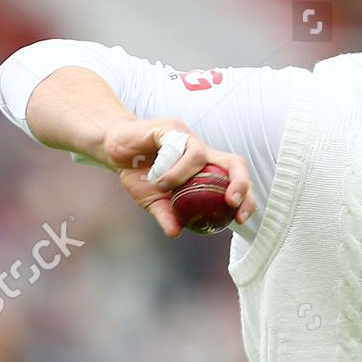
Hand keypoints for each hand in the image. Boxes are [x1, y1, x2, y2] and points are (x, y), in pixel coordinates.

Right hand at [102, 116, 256, 237]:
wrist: (115, 151)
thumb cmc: (139, 175)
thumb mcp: (152, 201)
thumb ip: (166, 215)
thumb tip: (174, 233)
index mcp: (207, 171)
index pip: (236, 182)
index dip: (246, 199)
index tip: (240, 219)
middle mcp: (204, 154)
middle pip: (235, 163)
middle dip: (240, 183)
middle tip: (232, 202)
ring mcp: (189, 139)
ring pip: (201, 155)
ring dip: (183, 176)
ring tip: (162, 187)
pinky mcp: (172, 128)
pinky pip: (178, 145)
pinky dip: (171, 165)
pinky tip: (157, 176)